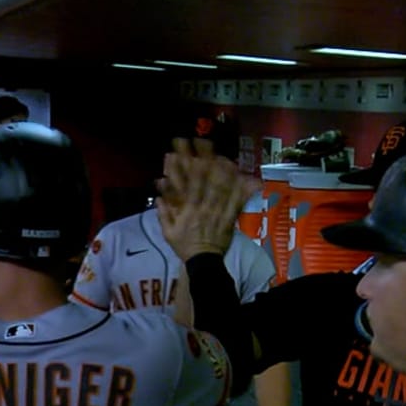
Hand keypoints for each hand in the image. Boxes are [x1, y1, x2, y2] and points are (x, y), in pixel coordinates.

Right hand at [156, 137, 256, 260]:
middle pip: (206, 180)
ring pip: (223, 188)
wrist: (203, 262)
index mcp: (188, 209)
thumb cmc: (184, 246)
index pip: (188, 183)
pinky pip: (237, 203)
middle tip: (205, 143)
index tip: (186, 150)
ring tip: (225, 155)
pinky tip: (247, 179)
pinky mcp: (230, 218)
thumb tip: (159, 196)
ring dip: (224, 170)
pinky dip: (242, 190)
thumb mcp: (168, 232)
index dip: (187, 165)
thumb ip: (164, 213)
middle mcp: (204, 207)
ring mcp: (219, 212)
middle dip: (205, 160)